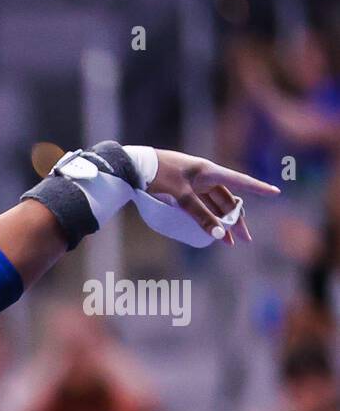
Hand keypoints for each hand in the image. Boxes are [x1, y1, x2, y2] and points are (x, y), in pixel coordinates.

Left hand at [148, 150, 279, 245]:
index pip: (240, 182)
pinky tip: (210, 232)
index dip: (258, 188)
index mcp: (209, 172)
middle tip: (244, 239)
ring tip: (227, 242)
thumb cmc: (159, 176)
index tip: (275, 193)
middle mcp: (205, 177)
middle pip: (227, 200)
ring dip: (221, 222)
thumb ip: (199, 215)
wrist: (134, 168)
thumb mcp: (181, 197)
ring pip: (214, 206)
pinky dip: (206, 219)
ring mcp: (194, 184)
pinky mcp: (183, 191)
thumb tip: (218, 234)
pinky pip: (201, 207)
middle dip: (236, 220)